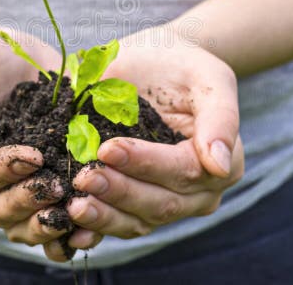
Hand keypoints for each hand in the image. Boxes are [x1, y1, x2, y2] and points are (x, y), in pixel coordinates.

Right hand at [0, 25, 67, 245]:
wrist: (3, 53)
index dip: (3, 171)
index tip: (32, 155)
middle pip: (1, 209)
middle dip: (30, 199)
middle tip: (57, 185)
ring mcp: (16, 191)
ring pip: (26, 222)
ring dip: (50, 221)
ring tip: (76, 209)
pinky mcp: (47, 184)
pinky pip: (56, 217)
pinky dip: (73, 226)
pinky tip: (91, 226)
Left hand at [44, 26, 243, 259]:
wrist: (154, 62)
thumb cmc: (182, 64)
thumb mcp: (208, 76)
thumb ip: (220, 117)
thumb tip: (220, 166)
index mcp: (221, 164)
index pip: (183, 172)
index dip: (145, 163)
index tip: (108, 148)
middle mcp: (198, 194)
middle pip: (159, 202)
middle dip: (119, 191)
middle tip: (83, 177)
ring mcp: (166, 204)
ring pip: (137, 221)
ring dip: (104, 216)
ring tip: (73, 204)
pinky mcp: (136, 207)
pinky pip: (118, 225)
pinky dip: (95, 228)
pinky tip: (71, 231)